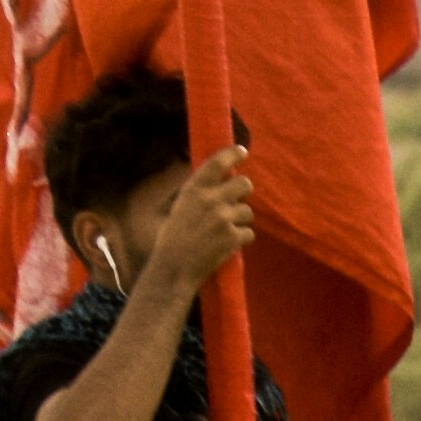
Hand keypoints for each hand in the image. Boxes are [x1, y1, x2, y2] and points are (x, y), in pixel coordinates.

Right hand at [156, 150, 255, 298]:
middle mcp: (211, 200)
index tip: (241, 151)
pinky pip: (248, 233)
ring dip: (240, 221)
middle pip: (244, 184)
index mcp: (194, 190)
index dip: (232, 154)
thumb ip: (200, 194)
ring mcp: (224, 218)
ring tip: (223, 232)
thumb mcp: (180, 208)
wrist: (174, 269)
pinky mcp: (233, 237)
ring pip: (247, 212)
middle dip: (243, 192)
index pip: (217, 162)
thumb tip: (222, 181)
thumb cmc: (172, 239)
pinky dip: (241, 239)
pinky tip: (227, 246)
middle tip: (235, 201)